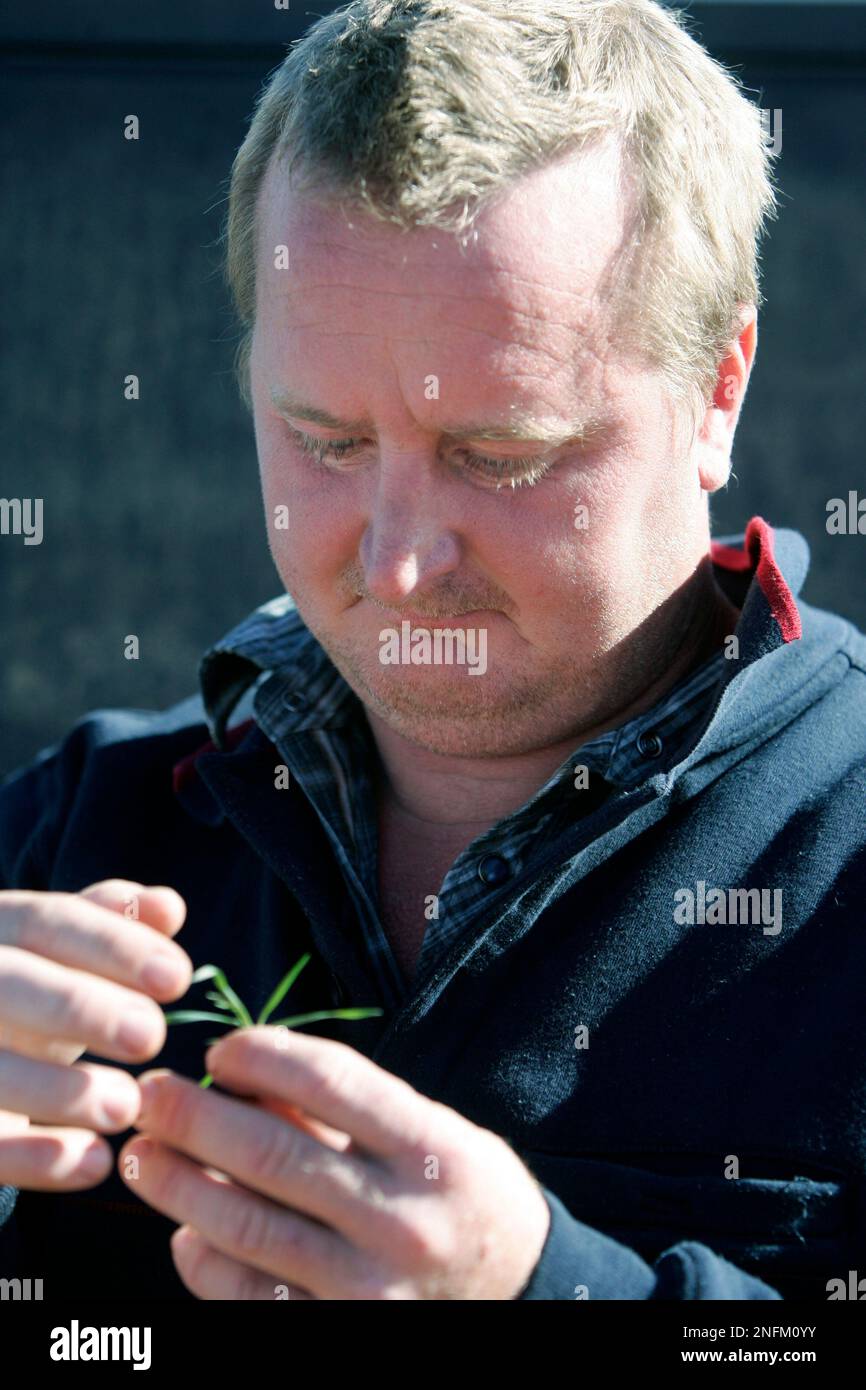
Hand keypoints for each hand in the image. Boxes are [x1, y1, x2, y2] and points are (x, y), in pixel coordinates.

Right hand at [0, 879, 191, 1189]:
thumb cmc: (31, 1001)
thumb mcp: (64, 960)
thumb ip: (110, 928)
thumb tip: (167, 906)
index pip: (43, 921)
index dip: (111, 946)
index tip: (178, 977)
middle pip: (4, 984)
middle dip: (79, 1006)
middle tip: (150, 1035)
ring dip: (56, 1088)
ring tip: (127, 1105)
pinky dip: (33, 1157)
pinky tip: (95, 1160)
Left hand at [119, 1025, 550, 1298]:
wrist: (519, 1296)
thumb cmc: (462, 1194)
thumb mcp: (430, 1131)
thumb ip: (346, 1109)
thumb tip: (246, 1075)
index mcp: (432, 1150)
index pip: (331, 1082)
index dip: (262, 1054)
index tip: (221, 1049)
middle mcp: (402, 1220)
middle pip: (273, 1156)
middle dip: (195, 1116)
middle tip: (149, 1092)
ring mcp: (368, 1290)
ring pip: (247, 1228)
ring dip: (178, 1184)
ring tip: (142, 1153)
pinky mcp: (337, 1337)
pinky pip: (248, 1298)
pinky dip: (203, 1260)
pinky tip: (184, 1230)